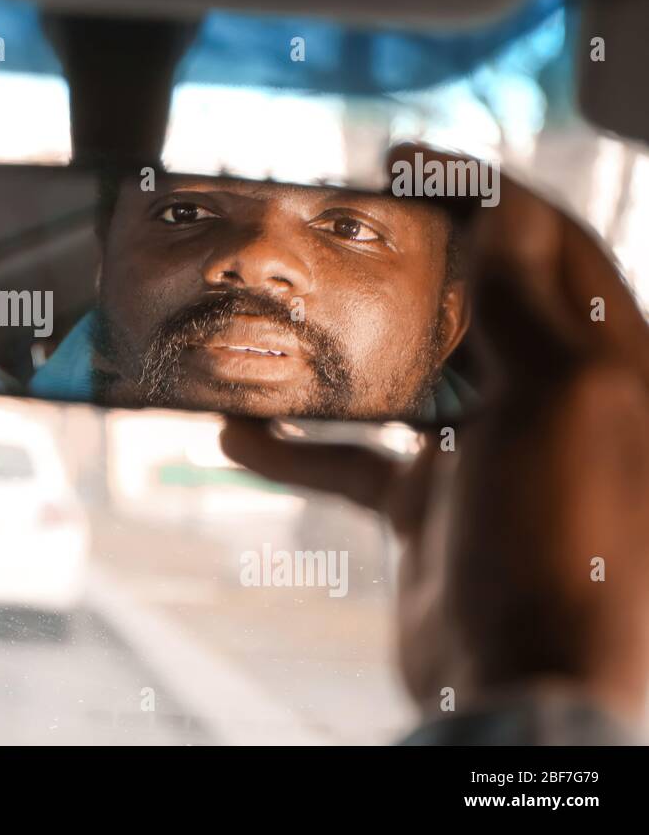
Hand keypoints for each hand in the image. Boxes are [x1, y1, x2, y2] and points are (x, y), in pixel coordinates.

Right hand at [221, 145, 648, 723]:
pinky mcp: (430, 506)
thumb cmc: (570, 543)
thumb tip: (489, 209)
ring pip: (401, 380)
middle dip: (396, 266)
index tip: (409, 159)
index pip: (551, 245)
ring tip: (269, 332)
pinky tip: (241, 438)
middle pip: (466, 303)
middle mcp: (549, 398)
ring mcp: (486, 455)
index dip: (487, 191)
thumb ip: (523, 301)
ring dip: (331, 361)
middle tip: (327, 232)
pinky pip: (357, 460)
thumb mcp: (561, 400)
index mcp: (604, 361)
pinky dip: (301, 448)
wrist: (528, 687)